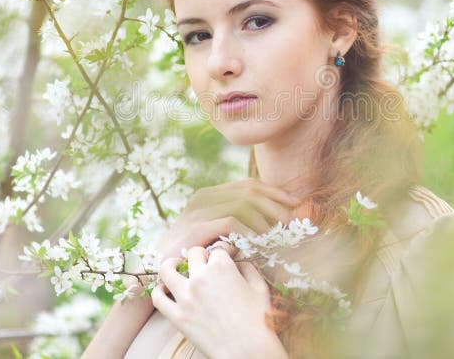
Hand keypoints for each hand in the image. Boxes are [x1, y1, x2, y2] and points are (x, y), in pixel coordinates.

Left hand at [151, 245, 288, 358]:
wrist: (247, 349)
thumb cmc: (258, 320)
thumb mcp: (260, 287)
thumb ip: (248, 269)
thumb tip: (238, 263)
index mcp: (221, 267)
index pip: (217, 250)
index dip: (223, 252)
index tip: (226, 256)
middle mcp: (200, 277)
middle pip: (193, 254)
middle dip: (201, 256)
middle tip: (206, 264)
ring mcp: (185, 296)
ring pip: (167, 269)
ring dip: (172, 264)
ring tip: (176, 266)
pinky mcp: (177, 316)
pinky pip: (158, 298)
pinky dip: (159, 290)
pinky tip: (165, 289)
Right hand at [155, 178, 300, 259]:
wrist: (158, 269)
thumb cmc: (191, 255)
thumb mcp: (215, 235)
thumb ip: (236, 225)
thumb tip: (271, 223)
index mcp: (210, 195)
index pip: (248, 185)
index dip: (274, 191)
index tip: (295, 201)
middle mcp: (204, 198)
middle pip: (249, 191)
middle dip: (275, 204)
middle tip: (291, 221)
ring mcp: (199, 211)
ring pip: (243, 204)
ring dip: (266, 218)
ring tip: (279, 233)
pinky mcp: (197, 228)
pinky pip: (231, 222)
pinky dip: (250, 230)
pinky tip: (260, 241)